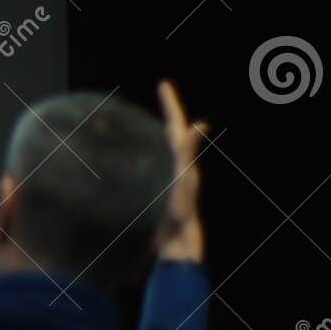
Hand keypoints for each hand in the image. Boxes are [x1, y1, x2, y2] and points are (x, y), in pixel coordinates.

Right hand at [156, 80, 207, 262]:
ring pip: (159, 150)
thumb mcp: (184, 178)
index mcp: (181, 161)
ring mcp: (166, 180)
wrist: (176, 245)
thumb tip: (203, 123)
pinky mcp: (156, 194)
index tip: (164, 84)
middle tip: (161, 93)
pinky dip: (139, 158)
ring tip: (145, 120)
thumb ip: (189, 150)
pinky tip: (127, 162)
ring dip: (154, 133)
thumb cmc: (181, 213)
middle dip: (167, 112)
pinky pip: (146, 168)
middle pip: (170, 133)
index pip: (176, 125)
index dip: (170, 104)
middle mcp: (175, 167)